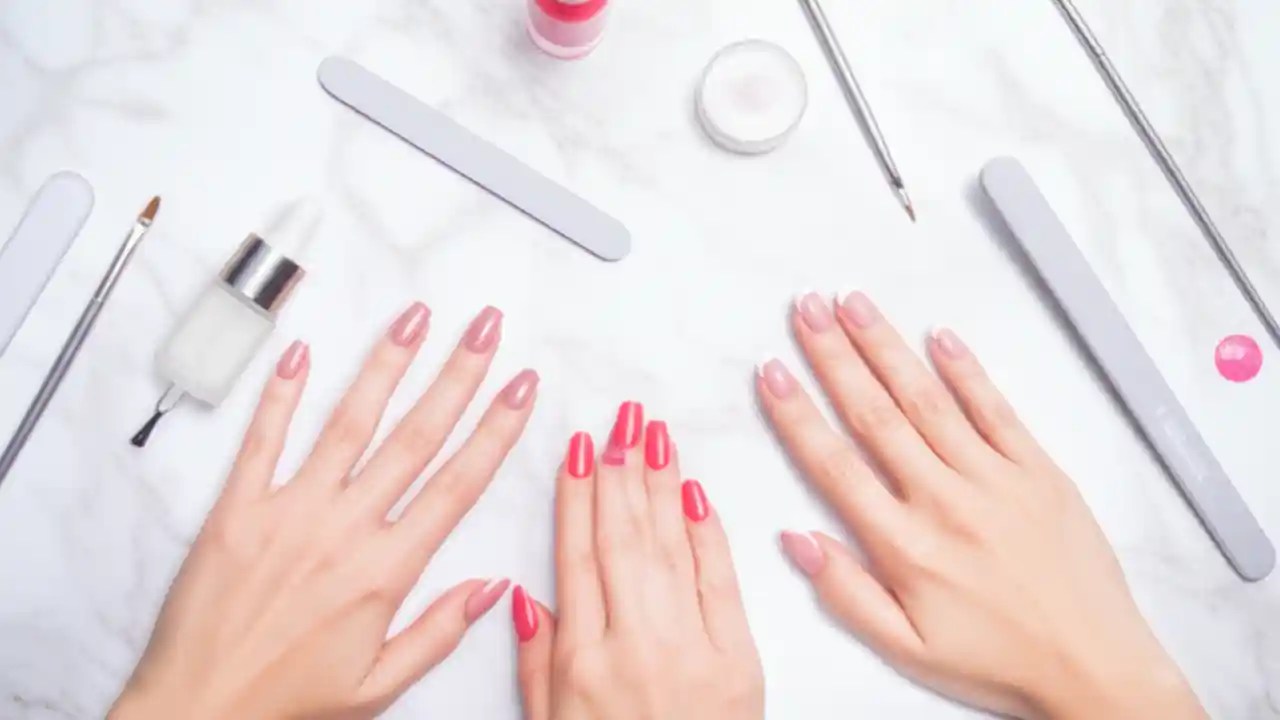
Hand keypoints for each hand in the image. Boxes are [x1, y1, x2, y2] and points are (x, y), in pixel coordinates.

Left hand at [110, 302, 536, 719]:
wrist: (194, 715)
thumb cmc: (285, 704)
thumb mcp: (378, 687)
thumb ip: (438, 632)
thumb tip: (493, 588)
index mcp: (385, 573)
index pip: (457, 485)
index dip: (497, 429)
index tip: (521, 387)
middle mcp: (344, 530)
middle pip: (415, 438)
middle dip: (458, 376)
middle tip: (485, 328)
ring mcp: (289, 513)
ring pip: (349, 425)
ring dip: (387, 366)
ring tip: (415, 317)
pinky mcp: (237, 510)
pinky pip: (263, 441)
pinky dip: (282, 394)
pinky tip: (304, 352)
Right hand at [514, 404, 763, 719]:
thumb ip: (535, 661)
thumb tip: (523, 592)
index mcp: (580, 661)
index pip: (576, 556)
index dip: (577, 495)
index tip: (580, 445)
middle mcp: (632, 645)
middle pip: (622, 538)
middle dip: (621, 470)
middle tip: (623, 417)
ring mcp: (690, 651)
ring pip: (668, 548)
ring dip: (661, 484)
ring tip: (655, 434)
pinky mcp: (739, 662)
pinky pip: (719, 583)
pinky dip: (707, 534)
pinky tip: (695, 492)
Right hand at [759, 292, 1205, 719]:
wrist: (1095, 669)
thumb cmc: (1001, 663)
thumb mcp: (907, 649)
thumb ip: (845, 592)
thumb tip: (795, 539)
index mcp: (907, 547)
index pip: (835, 465)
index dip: (797, 415)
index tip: (773, 373)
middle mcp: (947, 503)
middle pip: (876, 415)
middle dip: (834, 356)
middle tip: (805, 310)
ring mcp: (996, 481)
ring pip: (928, 401)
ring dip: (887, 347)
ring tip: (853, 304)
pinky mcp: (1040, 473)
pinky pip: (997, 410)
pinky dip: (966, 371)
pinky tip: (939, 336)